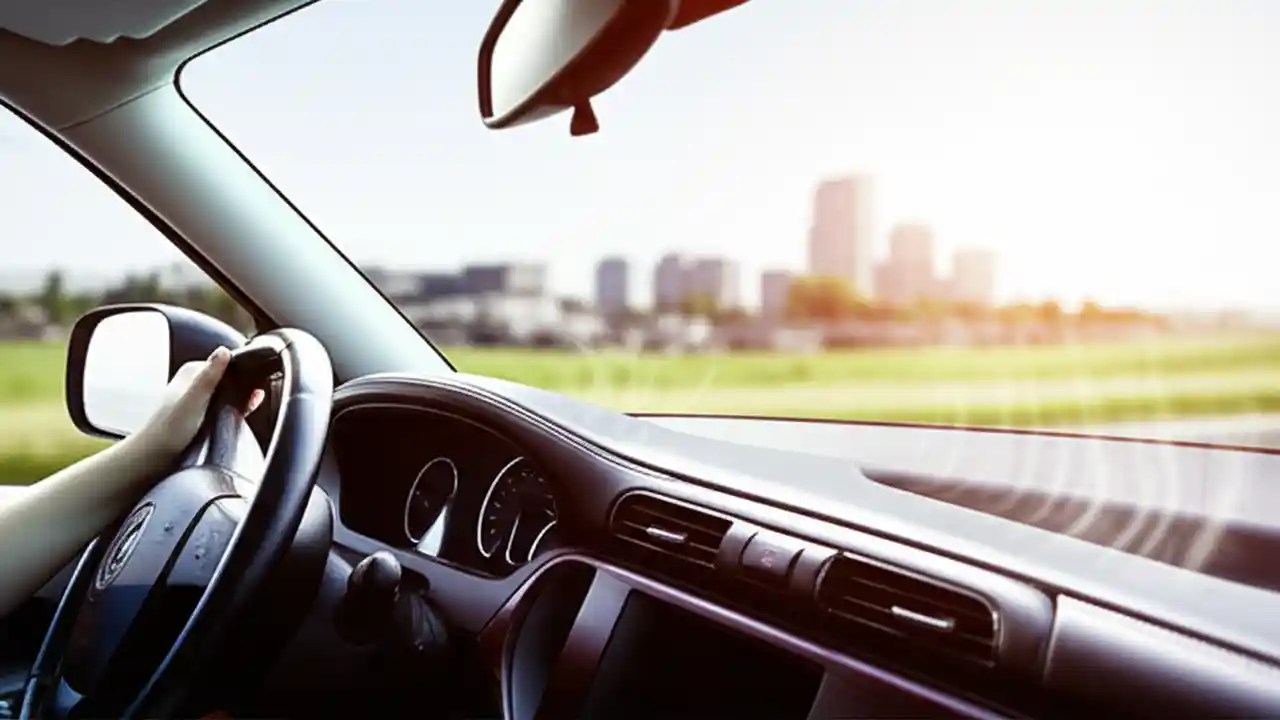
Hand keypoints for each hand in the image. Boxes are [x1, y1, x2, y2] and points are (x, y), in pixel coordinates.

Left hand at [130, 347, 264, 460]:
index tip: (253, 382)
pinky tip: (238, 416)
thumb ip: (209, 374)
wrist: (156, 455)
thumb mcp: (194, 397)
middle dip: (242, 386)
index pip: (225, 361)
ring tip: (248, 407)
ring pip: (227, 392)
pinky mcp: (200, 414)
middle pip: (228, 377)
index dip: (241, 371)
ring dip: (239, 399)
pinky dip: (234, 409)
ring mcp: (198, 398)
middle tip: (254, 398)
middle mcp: (195, 382)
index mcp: (192, 372)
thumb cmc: (170, 428)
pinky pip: (224, 407)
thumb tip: (224, 350)